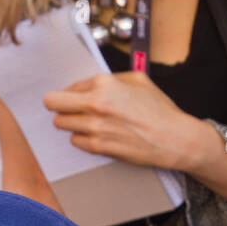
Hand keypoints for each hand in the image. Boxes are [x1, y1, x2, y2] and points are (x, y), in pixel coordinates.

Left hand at [45, 71, 201, 170]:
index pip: (70, 86)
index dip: (72, 92)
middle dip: (58, 105)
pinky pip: (76, 141)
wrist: (173, 139)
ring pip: (62, 124)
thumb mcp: (138, 80)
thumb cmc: (160, 110)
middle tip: (65, 109)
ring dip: (71, 123)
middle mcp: (95, 104)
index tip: (74, 97)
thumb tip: (92, 83)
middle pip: (53, 103)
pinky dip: (82, 139)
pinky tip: (97, 135)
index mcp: (104, 84)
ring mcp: (95, 127)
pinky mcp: (99, 146)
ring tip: (87, 123)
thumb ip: (112, 78)